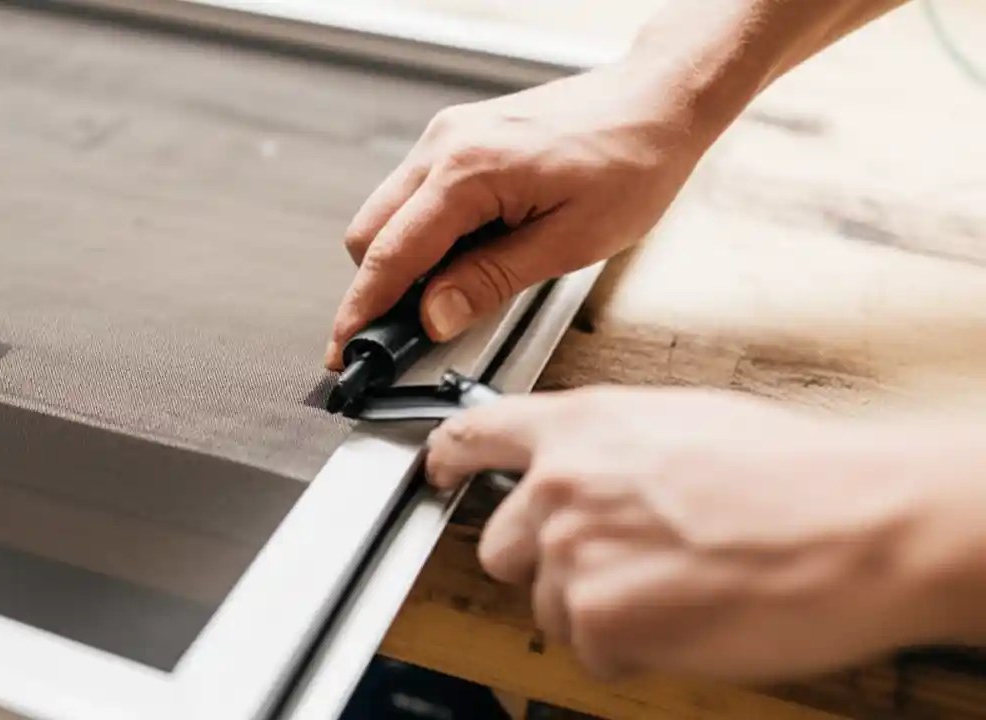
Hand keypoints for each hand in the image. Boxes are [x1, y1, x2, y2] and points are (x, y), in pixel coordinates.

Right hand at [325, 63, 710, 369]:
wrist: (659, 99)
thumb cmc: (632, 158)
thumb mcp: (569, 241)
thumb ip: (491, 281)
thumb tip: (434, 317)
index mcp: (468, 171)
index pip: (389, 255)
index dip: (362, 311)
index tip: (347, 352)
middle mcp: (445, 145)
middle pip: (369, 233)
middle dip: (376, 289)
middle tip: (399, 338)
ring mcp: (448, 136)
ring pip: (386, 212)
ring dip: (402, 261)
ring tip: (448, 296)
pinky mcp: (459, 137)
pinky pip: (414, 193)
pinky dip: (422, 234)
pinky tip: (464, 256)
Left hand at [424, 386, 985, 681]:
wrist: (854, 523)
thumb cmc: (793, 473)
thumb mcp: (683, 424)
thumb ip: (609, 449)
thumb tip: (587, 477)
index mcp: (580, 427)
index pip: (474, 434)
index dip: (447, 456)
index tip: (437, 470)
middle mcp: (559, 486)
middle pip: (499, 542)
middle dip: (545, 558)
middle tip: (617, 560)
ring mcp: (571, 554)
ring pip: (545, 600)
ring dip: (594, 604)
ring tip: (673, 584)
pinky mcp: (597, 619)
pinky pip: (590, 647)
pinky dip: (630, 645)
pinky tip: (686, 614)